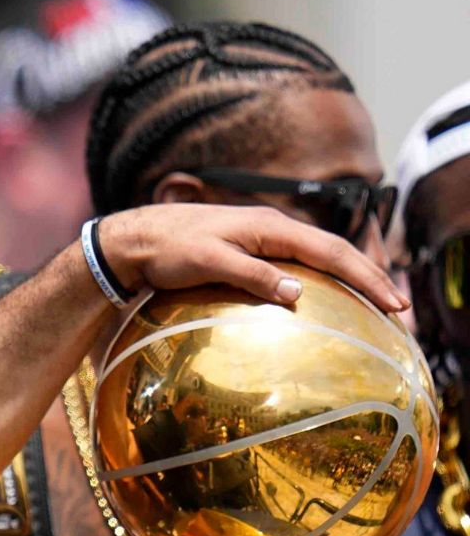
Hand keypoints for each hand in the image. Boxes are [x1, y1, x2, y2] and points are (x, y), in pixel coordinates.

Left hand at [99, 204, 407, 311]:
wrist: (137, 240)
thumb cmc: (169, 250)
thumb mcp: (209, 262)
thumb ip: (252, 274)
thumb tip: (298, 291)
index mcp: (269, 227)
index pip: (330, 251)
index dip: (365, 275)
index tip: (392, 301)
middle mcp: (272, 228)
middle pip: (333, 251)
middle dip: (369, 277)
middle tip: (399, 308)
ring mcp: (262, 239)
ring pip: (317, 257)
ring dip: (349, 278)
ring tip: (374, 304)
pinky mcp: (249, 251)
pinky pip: (297, 264)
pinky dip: (321, 279)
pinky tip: (327, 299)